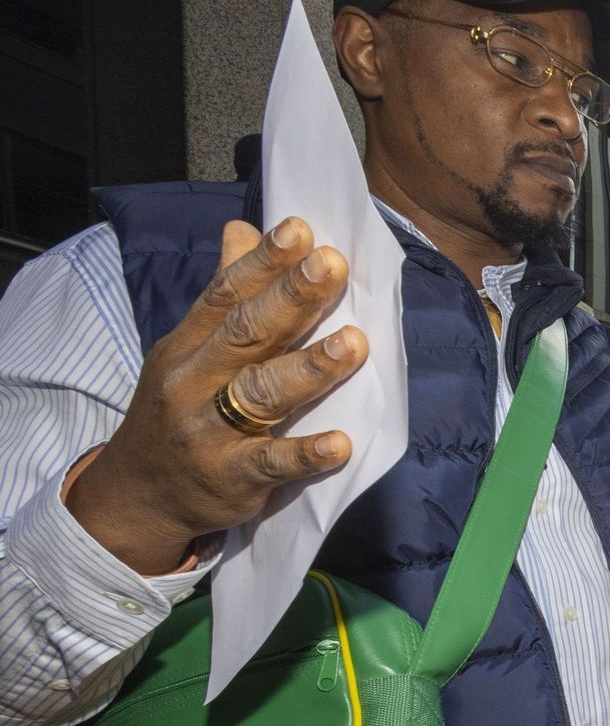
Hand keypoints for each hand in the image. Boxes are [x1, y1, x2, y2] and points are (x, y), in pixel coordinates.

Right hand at [65, 218, 366, 574]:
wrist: (138, 496)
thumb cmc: (177, 410)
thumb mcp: (186, 351)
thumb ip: (223, 295)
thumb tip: (242, 228)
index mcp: (187, 345)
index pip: (226, 295)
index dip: (263, 262)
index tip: (300, 229)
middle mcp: (194, 383)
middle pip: (246, 334)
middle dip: (291, 297)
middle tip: (332, 264)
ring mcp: (210, 432)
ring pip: (262, 393)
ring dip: (310, 367)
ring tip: (355, 342)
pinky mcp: (231, 478)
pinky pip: (271, 464)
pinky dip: (305, 454)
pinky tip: (340, 443)